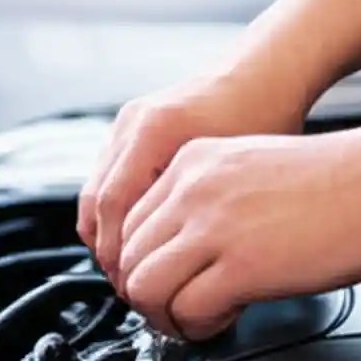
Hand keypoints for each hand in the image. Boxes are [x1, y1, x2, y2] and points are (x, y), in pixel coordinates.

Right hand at [78, 72, 304, 281]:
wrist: (264, 72)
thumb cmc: (264, 113)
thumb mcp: (239, 174)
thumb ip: (204, 216)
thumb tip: (184, 268)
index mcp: (155, 131)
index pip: (112, 207)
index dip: (118, 254)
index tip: (135, 287)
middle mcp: (133, 125)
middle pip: (96, 204)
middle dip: (109, 252)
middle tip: (130, 287)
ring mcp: (127, 125)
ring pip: (96, 194)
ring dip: (109, 235)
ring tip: (133, 270)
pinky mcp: (132, 130)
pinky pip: (108, 180)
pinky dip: (117, 214)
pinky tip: (141, 238)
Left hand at [116, 127, 360, 339]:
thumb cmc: (334, 179)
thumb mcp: (249, 167)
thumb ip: (209, 197)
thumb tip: (185, 245)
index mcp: (191, 163)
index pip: (128, 223)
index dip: (141, 264)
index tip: (163, 283)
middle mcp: (192, 189)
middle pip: (128, 259)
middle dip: (146, 296)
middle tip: (174, 312)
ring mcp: (213, 226)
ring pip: (145, 287)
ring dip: (164, 316)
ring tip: (194, 321)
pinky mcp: (242, 265)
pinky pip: (188, 310)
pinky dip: (197, 327)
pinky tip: (224, 321)